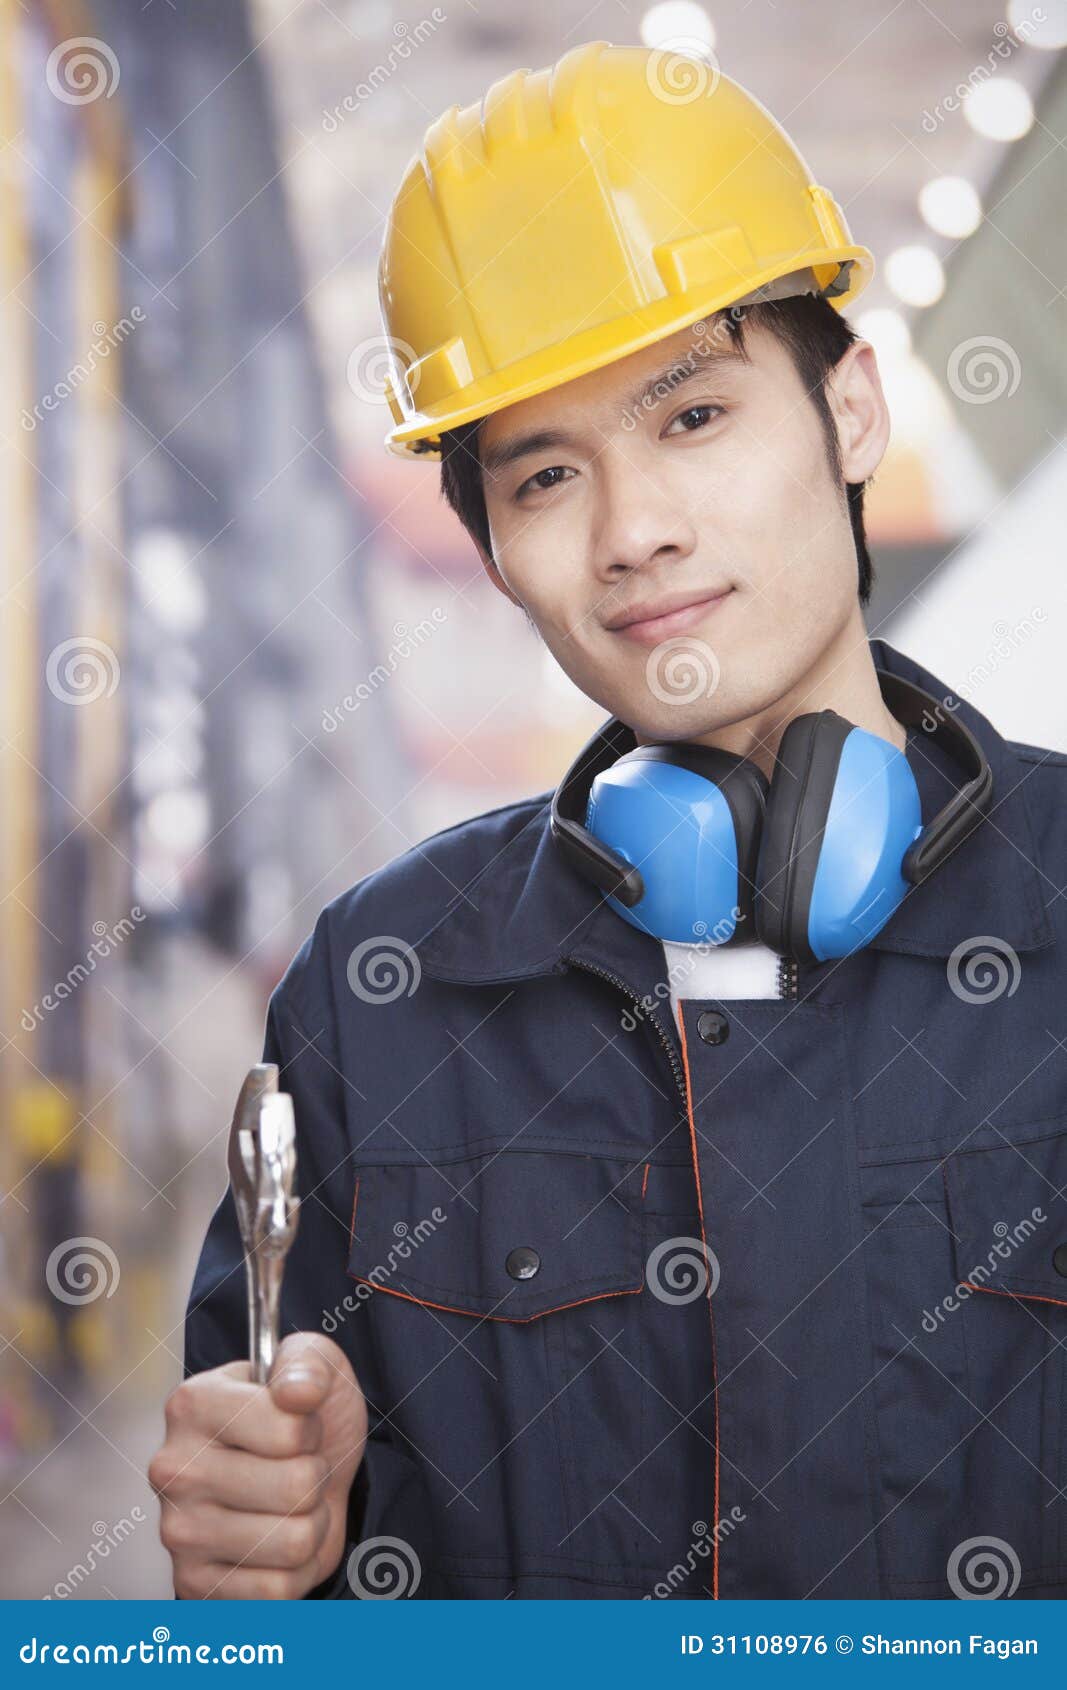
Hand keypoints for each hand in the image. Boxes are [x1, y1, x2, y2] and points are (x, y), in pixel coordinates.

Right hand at [149, 1332, 366, 1598]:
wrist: (301, 1473)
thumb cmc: (302, 1416)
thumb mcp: (314, 1365)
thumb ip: (308, 1364)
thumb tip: (296, 1392)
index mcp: (193, 1403)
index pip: (290, 1430)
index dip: (311, 1430)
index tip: (296, 1424)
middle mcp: (173, 1468)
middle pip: (296, 1488)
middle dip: (315, 1477)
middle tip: (294, 1467)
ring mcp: (178, 1532)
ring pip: (294, 1541)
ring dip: (312, 1524)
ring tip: (289, 1504)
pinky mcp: (193, 1585)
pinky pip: (279, 1590)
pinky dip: (298, 1569)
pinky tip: (276, 1544)